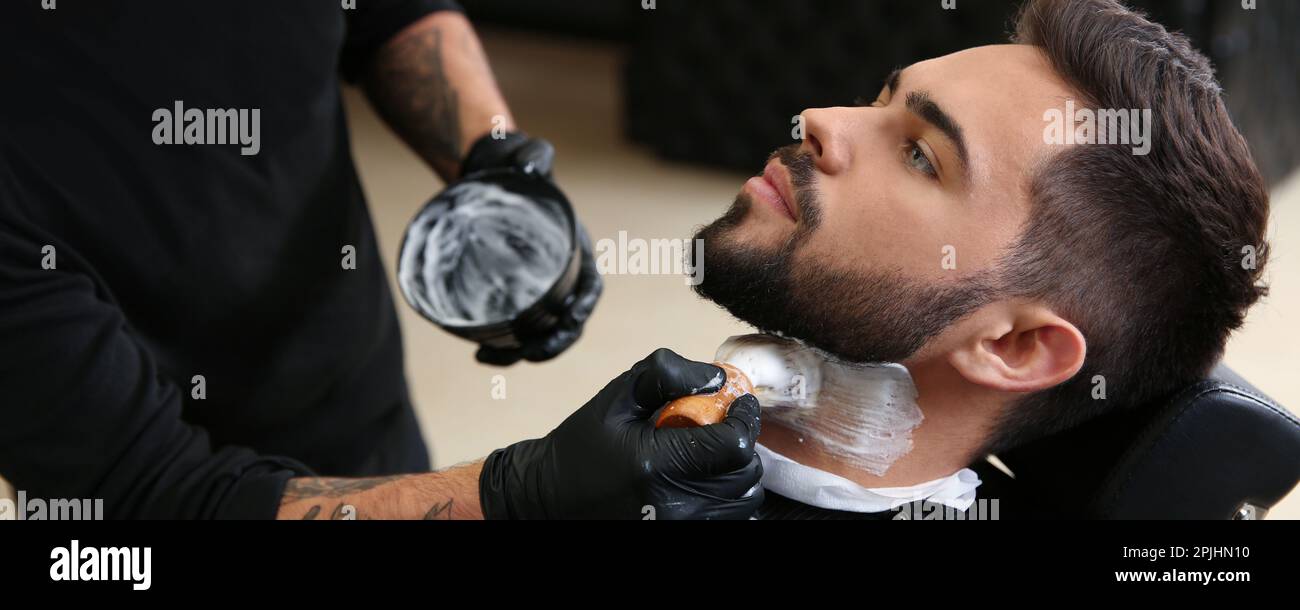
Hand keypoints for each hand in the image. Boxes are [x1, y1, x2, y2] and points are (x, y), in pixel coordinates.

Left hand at [462, 132, 601, 365]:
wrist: (490, 173)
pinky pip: (513, 329)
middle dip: (555, 343)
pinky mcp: (512, 296)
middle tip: (532, 353)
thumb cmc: (516, 166)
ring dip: (523, 353)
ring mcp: (535, 289)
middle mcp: (559, 275)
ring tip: (491, 358)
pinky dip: (502, 347)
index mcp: (574, 249)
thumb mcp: (527, 157)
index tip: (572, 316)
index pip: (588, 286)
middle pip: (567, 321)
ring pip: (539, 333)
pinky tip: (480, 353)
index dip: (583, 305)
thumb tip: (534, 166)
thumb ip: (534, 157)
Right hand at [479, 348, 764, 518]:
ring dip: (736, 473)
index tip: (738, 404)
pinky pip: (728, 519)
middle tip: (720, 427)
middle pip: (745, 475)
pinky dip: (726, 498)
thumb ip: (667, 375)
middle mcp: (672, 505)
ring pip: (743, 502)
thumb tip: (717, 378)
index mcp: (656, 465)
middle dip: (741, 445)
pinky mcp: (677, 537)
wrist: (549, 497)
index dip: (745, 419)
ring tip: (710, 454)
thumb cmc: (583, 446)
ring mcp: (677, 528)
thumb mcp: (617, 398)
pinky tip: (704, 479)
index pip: (734, 446)